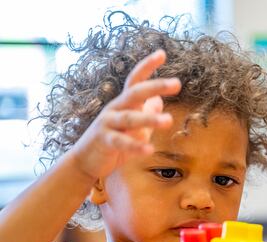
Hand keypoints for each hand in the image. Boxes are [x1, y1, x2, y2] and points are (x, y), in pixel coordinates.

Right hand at [67, 50, 180, 183]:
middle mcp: (115, 109)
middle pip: (135, 93)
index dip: (148, 67)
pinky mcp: (104, 141)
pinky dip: (136, 146)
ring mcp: (108, 124)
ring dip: (150, 119)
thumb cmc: (113, 143)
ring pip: (129, 118)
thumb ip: (145, 114)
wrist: (86, 161)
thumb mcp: (133, 128)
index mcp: (124, 104)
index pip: (136, 81)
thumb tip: (159, 101)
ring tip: (169, 120)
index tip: (162, 53)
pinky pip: (121, 143)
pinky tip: (149, 149)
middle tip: (177, 83)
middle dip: (155, 86)